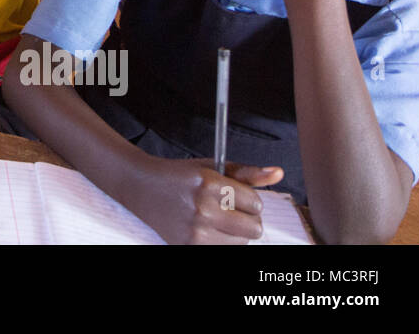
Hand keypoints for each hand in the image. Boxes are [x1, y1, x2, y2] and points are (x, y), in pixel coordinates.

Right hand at [127, 157, 284, 243]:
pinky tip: (208, 229)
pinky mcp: (188, 245)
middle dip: (247, 218)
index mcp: (209, 183)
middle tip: (230, 209)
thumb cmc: (180, 175)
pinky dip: (222, 242)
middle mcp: (202, 208)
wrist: (141, 187)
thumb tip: (278, 172)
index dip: (248, 199)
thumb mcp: (211, 167)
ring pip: (242, 243)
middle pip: (254, 228)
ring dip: (235, 233)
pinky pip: (224, 250)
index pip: (256, 203)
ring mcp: (194, 231)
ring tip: (218, 219)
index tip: (235, 195)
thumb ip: (247, 173)